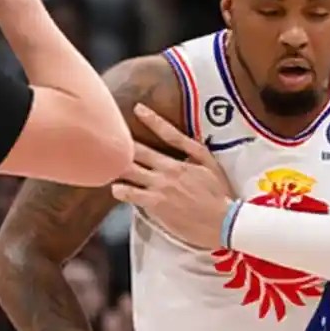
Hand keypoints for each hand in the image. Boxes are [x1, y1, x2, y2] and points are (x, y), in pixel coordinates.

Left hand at [110, 104, 236, 248]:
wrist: (223, 222)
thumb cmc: (219, 194)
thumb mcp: (211, 165)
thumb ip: (194, 150)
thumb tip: (179, 137)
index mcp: (184, 158)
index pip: (166, 133)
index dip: (151, 119)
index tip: (138, 109)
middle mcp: (168, 169)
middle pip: (138, 151)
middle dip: (122, 143)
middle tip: (109, 138)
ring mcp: (160, 186)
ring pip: (130, 171)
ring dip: (116, 166)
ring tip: (106, 164)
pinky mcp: (155, 203)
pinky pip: (130, 194)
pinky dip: (120, 190)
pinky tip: (116, 189)